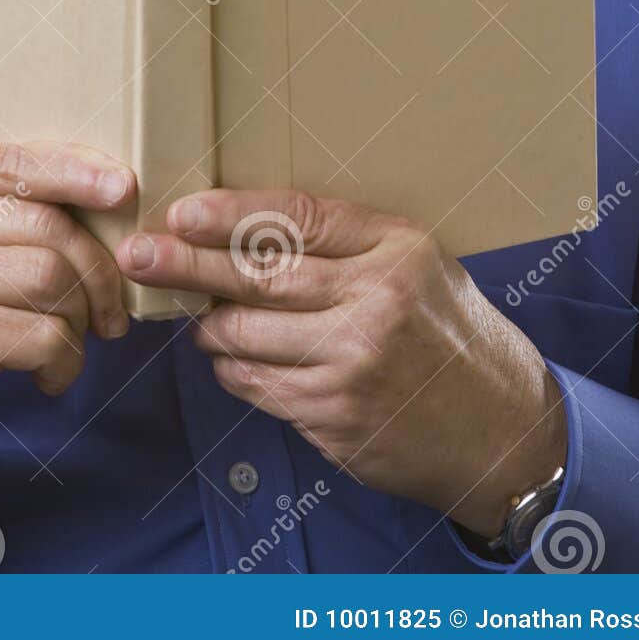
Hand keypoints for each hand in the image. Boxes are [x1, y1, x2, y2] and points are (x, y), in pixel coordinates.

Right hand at [0, 141, 133, 517]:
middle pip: (48, 226)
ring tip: (70, 343)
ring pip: (51, 280)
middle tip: (111, 313)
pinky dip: (63, 362)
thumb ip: (15, 214)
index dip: (74, 170)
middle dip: (98, 272)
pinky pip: (42, 336)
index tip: (123, 187)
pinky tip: (47, 375)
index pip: (14, 163)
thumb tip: (114, 196)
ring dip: (80, 322)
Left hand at [116, 189, 566, 538]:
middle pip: (256, 274)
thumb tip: (247, 226)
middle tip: (137, 254)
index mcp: (394, 250)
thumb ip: (347, 244)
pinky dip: (233, 369)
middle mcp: (373, 303)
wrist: (501, 429)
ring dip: (209, 325)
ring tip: (200, 316)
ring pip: (243, 334)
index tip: (181, 210)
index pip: (295, 217)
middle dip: (185, 263)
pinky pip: (255, 384)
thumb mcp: (418, 264)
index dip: (230, 213)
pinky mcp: (333, 415)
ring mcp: (351, 364)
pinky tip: (232, 359)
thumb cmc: (450, 334)